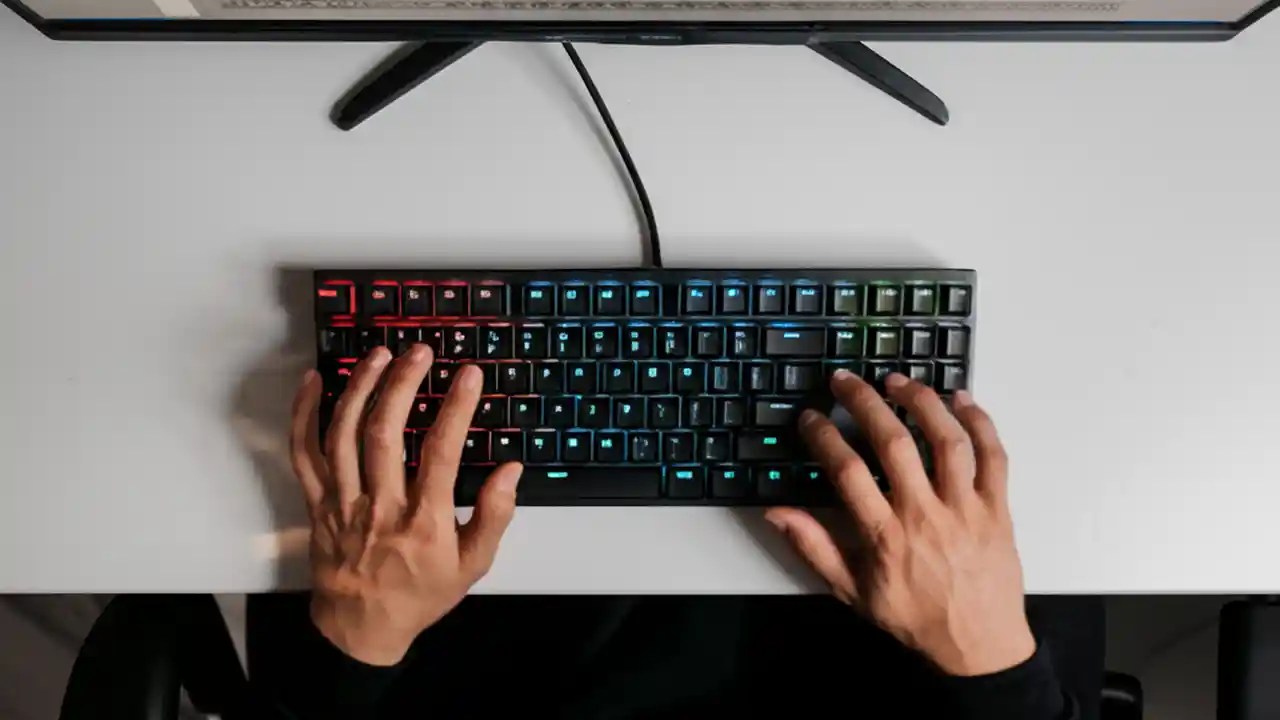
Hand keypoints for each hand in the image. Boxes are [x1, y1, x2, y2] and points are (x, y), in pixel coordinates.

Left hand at [290, 345, 521, 665]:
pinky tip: (317, 381)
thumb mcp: (472, 566)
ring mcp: (342, 503)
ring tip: (379, 355)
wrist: (360, 628)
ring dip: (360, 389)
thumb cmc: (420, 595)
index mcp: (423, 522)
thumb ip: (494, 516)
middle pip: (383, 434)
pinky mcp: (316, 503)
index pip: (441, 453)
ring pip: (343, 436)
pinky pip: (304, 453)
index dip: (456, 408)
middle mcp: (379, 507)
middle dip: (401, 385)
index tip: (468, 374)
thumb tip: (510, 469)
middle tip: (419, 352)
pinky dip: (304, 415)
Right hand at [766, 370, 1034, 676]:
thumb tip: (776, 513)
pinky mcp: (997, 508)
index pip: (848, 472)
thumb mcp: (852, 592)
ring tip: (899, 380)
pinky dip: (981, 423)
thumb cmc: (915, 618)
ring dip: (922, 403)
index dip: (825, 438)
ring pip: (947, 441)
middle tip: (846, 381)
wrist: (979, 647)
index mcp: (886, 536)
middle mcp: (925, 516)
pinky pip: (994, 456)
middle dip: (866, 403)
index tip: (811, 417)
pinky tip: (962, 399)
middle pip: (895, 444)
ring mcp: (966, 509)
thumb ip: (813, 548)